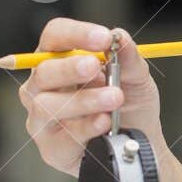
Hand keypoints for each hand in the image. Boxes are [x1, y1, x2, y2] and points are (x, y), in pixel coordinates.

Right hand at [19, 18, 164, 176]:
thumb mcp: (136, 78)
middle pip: (43, 70)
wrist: (139, 143)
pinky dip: (87, 127)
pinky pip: (63, 136)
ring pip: (47, 105)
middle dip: (70, 68)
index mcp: (60, 59)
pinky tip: (105, 122)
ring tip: (114, 98)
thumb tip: (120, 36)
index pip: (55, 36)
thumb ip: (129, 58)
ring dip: (83, 100)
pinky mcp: (52, 147)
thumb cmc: (129, 104)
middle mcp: (43, 86)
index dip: (76, 34)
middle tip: (96, 66)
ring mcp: (42, 118)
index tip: (104, 38)